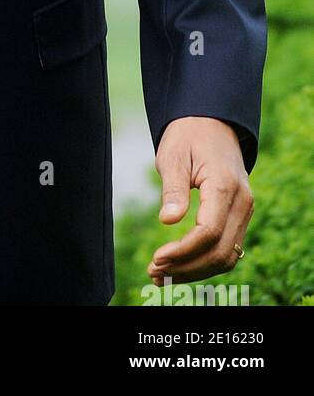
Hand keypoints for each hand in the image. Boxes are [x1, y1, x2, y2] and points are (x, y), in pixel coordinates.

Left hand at [149, 117, 252, 283]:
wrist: (211, 123)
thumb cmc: (188, 136)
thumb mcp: (173, 155)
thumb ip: (173, 189)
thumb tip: (168, 221)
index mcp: (225, 186)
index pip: (209, 232)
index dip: (183, 251)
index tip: (157, 258)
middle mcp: (242, 203)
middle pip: (220, 252)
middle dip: (187, 268)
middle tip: (154, 273)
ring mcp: (244, 211)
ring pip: (228, 256)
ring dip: (196, 271)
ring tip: (163, 275)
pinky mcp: (239, 216)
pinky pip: (228, 248)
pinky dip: (206, 262)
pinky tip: (181, 266)